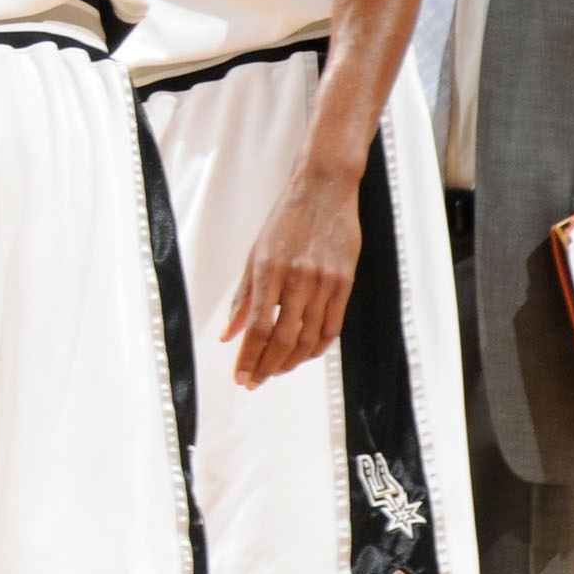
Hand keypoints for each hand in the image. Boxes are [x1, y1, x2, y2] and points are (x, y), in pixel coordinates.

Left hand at [224, 164, 361, 385]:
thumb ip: (243, 297)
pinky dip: (317, 347)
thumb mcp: (255, 254)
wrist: (324, 191)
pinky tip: (303, 355)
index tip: (241, 377)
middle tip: (255, 381)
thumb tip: (228, 335)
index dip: (249, 356)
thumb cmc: (284, 222)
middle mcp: (298, 278)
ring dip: (291, 361)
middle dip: (268, 366)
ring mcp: (325, 281)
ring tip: (275, 371)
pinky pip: (332, 326)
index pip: (258, 326)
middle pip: (284, 337)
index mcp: (269, 269)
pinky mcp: (345, 282)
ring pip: (309, 337)